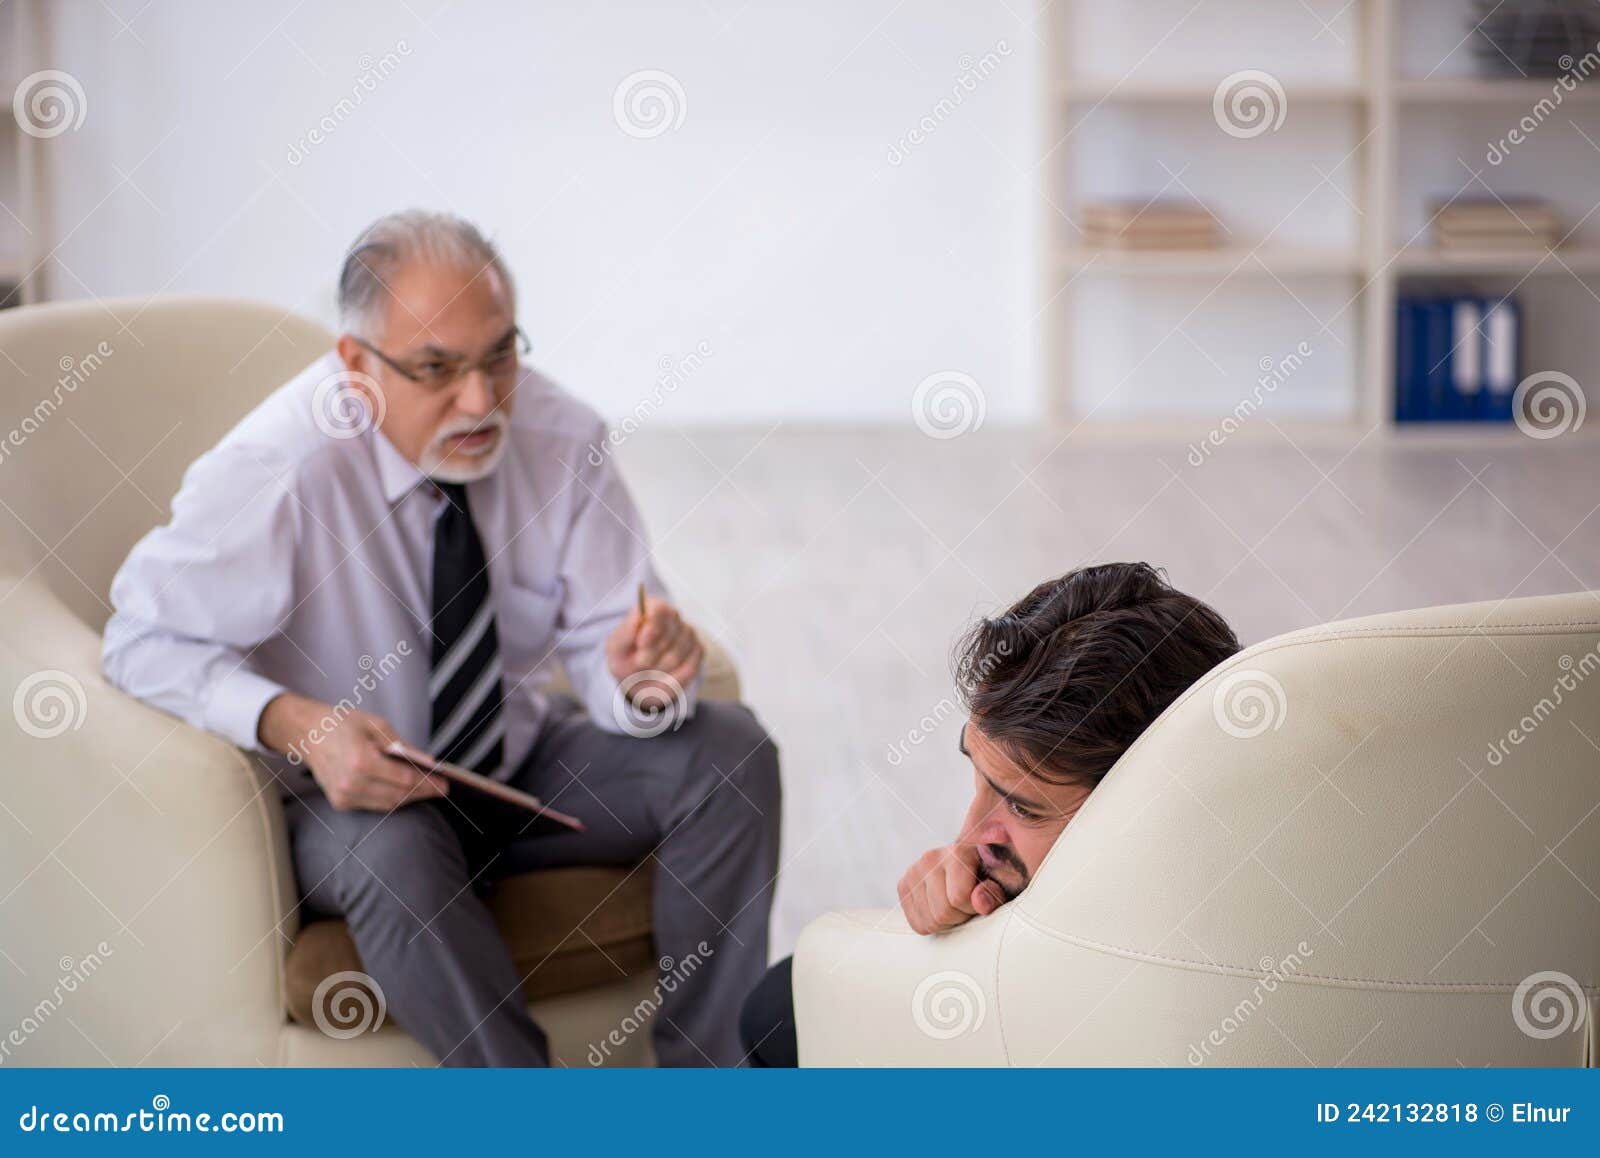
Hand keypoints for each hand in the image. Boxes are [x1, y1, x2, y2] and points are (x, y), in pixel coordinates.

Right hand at [258, 692, 447, 811]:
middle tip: (443, 788)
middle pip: (399, 795)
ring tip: (429, 790)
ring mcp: (344, 796)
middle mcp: (351, 783)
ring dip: (411, 798)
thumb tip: (428, 762)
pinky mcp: (341, 803)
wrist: (308, 734)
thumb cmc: (343, 724)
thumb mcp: (377, 725)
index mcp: (361, 761)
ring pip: (388, 804)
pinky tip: (407, 792)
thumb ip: (403, 745)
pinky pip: (375, 806)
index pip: (404, 779)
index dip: (428, 783)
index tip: (446, 782)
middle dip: (424, 793)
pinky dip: (393, 799)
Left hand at [605, 594, 702, 698]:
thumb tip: (639, 615)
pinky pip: (687, 670)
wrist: (638, 679)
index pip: (658, 610)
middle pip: (666, 638)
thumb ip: (626, 632)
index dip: (651, 628)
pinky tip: (663, 675)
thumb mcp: (616, 648)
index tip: (640, 643)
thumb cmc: (626, 658)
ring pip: (675, 657)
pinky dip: (671, 679)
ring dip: (657, 670)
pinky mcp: (698, 650)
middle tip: (639, 662)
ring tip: (649, 669)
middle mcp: (673, 616)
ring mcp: (688, 633)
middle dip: (648, 656)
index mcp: (651, 609)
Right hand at [896, 844, 1007, 934]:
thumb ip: (994, 893)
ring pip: (929, 921)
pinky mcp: (903, 885)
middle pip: (942, 913)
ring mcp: (914, 871)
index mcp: (958, 851)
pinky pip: (916, 923)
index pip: (958, 897)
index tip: (980, 899)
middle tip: (967, 906)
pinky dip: (931, 924)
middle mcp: (931, 857)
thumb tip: (979, 902)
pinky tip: (940, 909)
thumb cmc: (991, 878)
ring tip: (955, 906)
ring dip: (946, 922)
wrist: (971, 867)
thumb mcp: (1003, 885)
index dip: (973, 908)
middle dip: (959, 917)